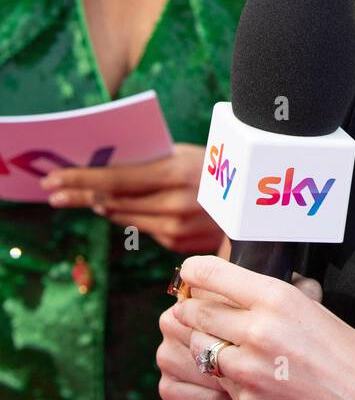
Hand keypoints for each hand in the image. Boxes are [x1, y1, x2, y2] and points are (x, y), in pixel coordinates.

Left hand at [39, 144, 222, 252]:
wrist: (257, 203)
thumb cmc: (218, 168)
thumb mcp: (186, 154)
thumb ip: (149, 162)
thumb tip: (104, 168)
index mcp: (176, 174)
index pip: (115, 179)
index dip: (80, 179)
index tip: (53, 179)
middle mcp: (174, 205)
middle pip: (112, 200)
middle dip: (78, 194)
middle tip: (53, 191)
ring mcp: (176, 229)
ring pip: (123, 216)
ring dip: (98, 205)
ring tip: (75, 197)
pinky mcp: (177, 245)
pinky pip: (142, 227)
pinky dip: (125, 215)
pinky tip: (112, 207)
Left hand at [157, 270, 324, 399]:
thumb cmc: (350, 357)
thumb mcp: (313, 310)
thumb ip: (269, 300)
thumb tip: (232, 290)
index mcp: (277, 298)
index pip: (211, 274)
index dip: (193, 273)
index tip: (189, 276)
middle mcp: (258, 331)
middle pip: (195, 313)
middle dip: (191, 312)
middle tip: (194, 313)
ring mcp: (249, 372)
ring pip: (199, 350)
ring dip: (205, 348)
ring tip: (226, 349)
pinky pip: (219, 386)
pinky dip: (228, 381)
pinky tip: (253, 380)